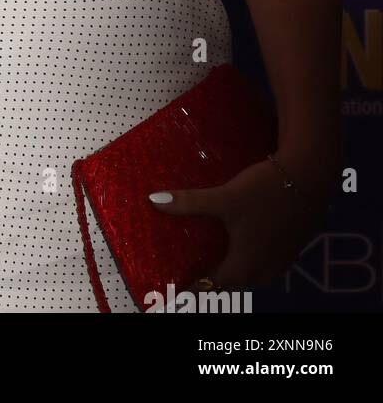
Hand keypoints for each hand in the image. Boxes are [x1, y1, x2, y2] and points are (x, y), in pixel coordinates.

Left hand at [149, 151, 335, 287]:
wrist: (309, 178)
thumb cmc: (265, 192)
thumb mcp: (224, 197)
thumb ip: (189, 203)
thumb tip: (153, 201)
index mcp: (245, 266)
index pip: (211, 285)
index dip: (192, 282)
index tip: (173, 276)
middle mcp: (263, 272)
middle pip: (230, 282)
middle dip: (208, 275)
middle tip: (185, 260)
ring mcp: (279, 262)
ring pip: (248, 273)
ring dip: (228, 266)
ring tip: (206, 250)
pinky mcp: (288, 248)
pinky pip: (261, 261)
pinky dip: (245, 256)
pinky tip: (235, 238)